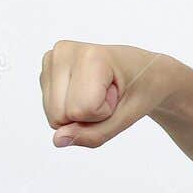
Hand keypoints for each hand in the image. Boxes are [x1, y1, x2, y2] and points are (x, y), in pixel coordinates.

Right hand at [41, 40, 178, 148]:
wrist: (145, 70)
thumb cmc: (142, 88)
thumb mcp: (129, 117)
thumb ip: (95, 134)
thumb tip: (58, 140)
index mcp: (90, 56)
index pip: (80, 111)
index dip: (104, 113)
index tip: (118, 94)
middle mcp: (64, 52)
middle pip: (60, 115)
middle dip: (89, 115)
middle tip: (109, 95)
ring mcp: (52, 60)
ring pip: (54, 115)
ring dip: (80, 113)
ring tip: (100, 92)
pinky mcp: (47, 71)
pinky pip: (52, 111)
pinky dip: (72, 108)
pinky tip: (87, 90)